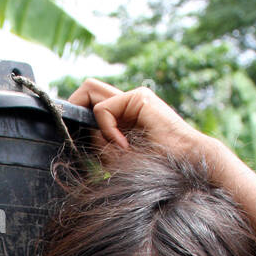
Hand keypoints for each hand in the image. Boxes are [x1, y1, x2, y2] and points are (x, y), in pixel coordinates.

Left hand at [67, 77, 220, 168]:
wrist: (186, 163)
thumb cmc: (156, 166)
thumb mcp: (120, 156)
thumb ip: (101, 141)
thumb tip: (83, 129)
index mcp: (125, 116)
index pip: (92, 102)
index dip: (76, 113)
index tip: (70, 132)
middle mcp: (128, 102)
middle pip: (87, 89)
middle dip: (71, 106)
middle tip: (69, 127)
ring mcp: (134, 97)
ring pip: (90, 94)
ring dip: (93, 125)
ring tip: (113, 146)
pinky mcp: (138, 97)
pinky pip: (103, 110)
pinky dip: (106, 130)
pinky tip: (124, 146)